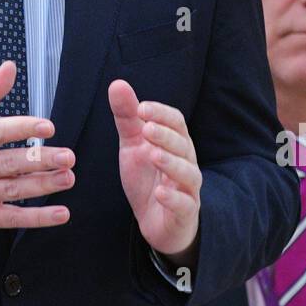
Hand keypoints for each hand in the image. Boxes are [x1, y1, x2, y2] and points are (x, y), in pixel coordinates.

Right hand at [0, 61, 74, 232]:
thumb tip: (9, 67)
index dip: (23, 127)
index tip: (48, 126)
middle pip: (10, 163)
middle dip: (42, 160)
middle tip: (68, 156)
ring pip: (14, 191)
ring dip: (44, 186)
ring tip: (68, 178)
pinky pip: (11, 218)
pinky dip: (37, 218)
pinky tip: (60, 213)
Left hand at [108, 79, 200, 261]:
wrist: (156, 222)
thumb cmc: (148, 178)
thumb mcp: (132, 146)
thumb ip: (127, 117)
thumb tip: (117, 83)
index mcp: (176, 143)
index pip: (176, 122)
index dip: (161, 113)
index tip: (141, 107)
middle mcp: (186, 163)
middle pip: (183, 145)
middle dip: (165, 136)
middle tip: (146, 129)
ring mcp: (188, 189)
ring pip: (188, 173)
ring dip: (171, 163)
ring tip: (153, 155)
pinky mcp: (185, 213)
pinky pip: (184, 205)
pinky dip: (173, 198)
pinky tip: (159, 192)